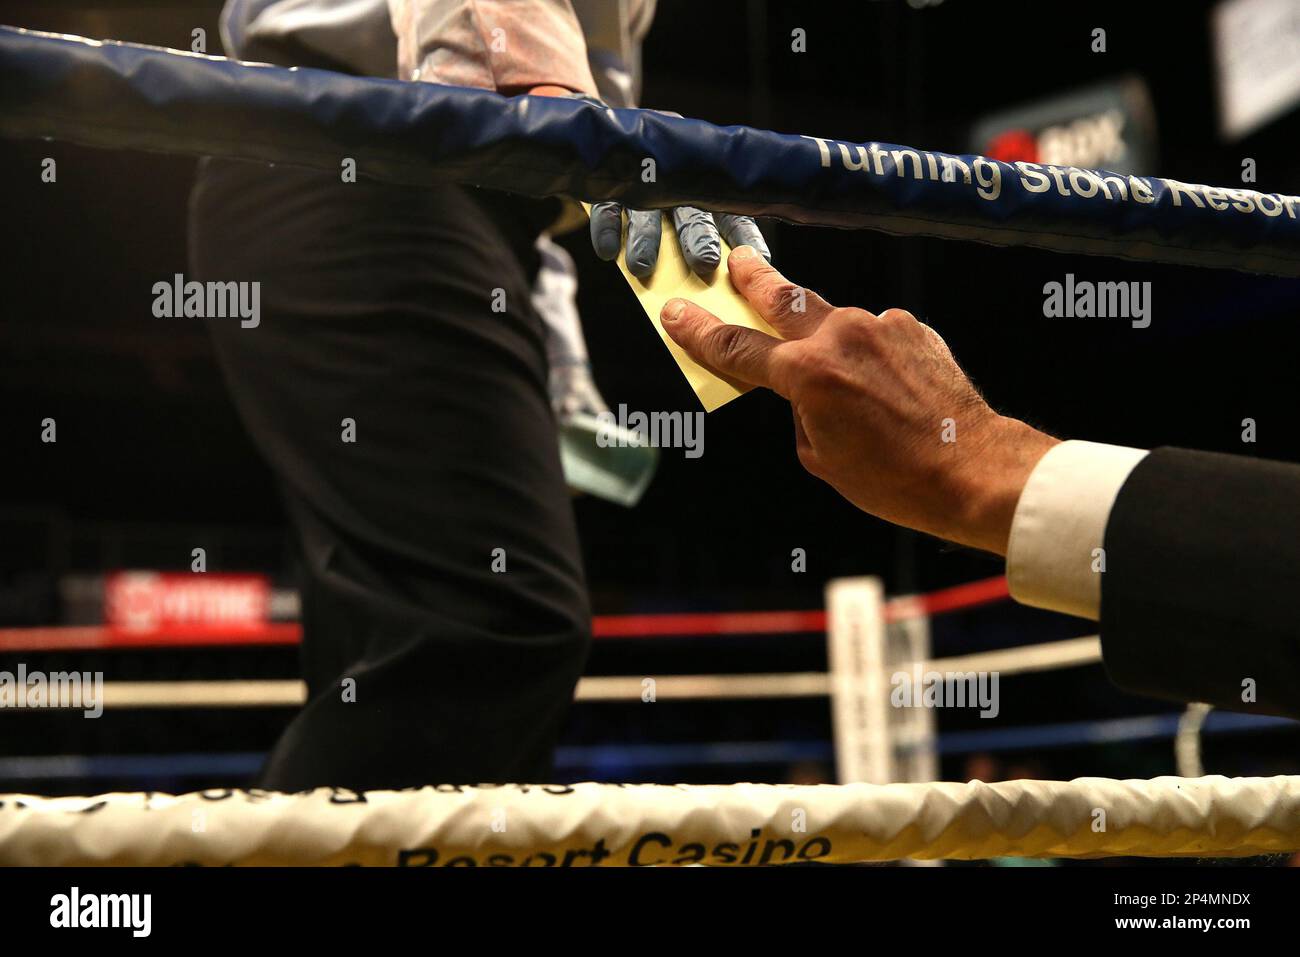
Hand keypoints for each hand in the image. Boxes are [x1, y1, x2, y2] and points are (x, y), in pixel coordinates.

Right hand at [590, 202, 769, 278]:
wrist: (617, 152)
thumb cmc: (664, 201)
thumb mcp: (695, 216)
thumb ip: (711, 244)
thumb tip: (737, 277)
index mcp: (707, 198)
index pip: (732, 215)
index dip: (743, 235)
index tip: (760, 258)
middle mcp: (680, 191)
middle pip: (692, 216)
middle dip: (698, 239)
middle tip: (704, 263)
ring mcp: (645, 189)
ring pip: (648, 214)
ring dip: (646, 240)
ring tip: (643, 268)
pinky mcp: (611, 189)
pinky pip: (608, 207)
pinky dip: (608, 228)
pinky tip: (608, 251)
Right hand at [659, 247, 1059, 553]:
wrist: (971, 467)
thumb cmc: (895, 476)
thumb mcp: (821, 456)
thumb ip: (799, 410)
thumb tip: (804, 387)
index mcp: (807, 374)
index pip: (735, 347)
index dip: (698, 330)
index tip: (676, 312)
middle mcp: (841, 338)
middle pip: (780, 298)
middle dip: (751, 279)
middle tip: (735, 261)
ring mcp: (880, 327)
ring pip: (833, 322)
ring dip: (823, 338)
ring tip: (835, 375)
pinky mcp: (912, 328)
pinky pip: (874, 334)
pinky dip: (866, 354)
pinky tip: (882, 386)